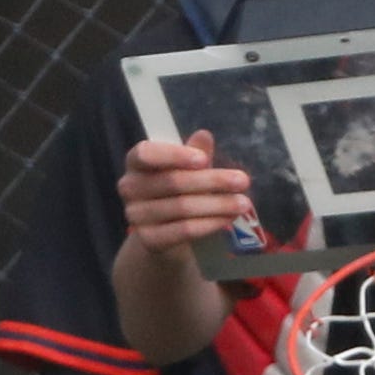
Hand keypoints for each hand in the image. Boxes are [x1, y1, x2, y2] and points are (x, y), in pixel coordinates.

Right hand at [117, 131, 257, 259]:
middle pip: (173, 181)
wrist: (167, 232)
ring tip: (244, 203)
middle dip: (212, 181)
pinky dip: (210, 224)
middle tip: (243, 181)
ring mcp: (135, 215)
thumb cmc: (179, 191)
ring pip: (182, 207)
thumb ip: (196, 153)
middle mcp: (129, 187)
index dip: (174, 156)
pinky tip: (228, 219)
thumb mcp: (189, 169)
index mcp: (136, 163)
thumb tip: (204, 135)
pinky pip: (183, 230)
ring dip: (218, 205)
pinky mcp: (149, 239)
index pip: (145, 154)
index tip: (204, 160)